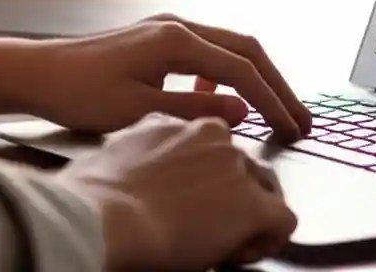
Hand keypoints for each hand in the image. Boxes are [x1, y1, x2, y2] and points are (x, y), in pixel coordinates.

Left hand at [29, 14, 312, 138]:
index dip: (271, 101)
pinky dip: (226, 75)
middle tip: (301, 119)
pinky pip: (207, 53)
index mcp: (176, 41)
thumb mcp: (137, 110)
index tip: (292, 127)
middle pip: (246, 50)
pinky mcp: (157, 39)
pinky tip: (219, 100)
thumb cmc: (77, 92)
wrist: (36, 72)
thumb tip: (242, 111)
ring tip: (273, 111)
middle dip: (276, 86)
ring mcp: (168, 29)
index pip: (241, 70)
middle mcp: (178, 27)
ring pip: (229, 49)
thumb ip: (193, 110)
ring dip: (254, 79)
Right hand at [60, 113, 296, 269]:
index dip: (208, 178)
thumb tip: (138, 160)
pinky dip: (269, 238)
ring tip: (223, 242)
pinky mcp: (253, 205)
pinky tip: (242, 251)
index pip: (212, 145)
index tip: (192, 201)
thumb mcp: (116, 148)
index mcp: (180, 123)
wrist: (102, 218)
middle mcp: (215, 137)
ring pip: (266, 189)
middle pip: (242, 166)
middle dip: (231, 196)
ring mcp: (237, 168)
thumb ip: (142, 144)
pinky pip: (283, 220)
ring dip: (250, 216)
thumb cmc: (92, 194)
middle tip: (207, 226)